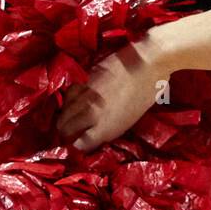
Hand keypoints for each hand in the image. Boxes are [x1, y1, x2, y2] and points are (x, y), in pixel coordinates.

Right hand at [57, 34, 167, 151]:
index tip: (77, 143)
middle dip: (65, 133)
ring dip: (63, 118)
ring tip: (66, 120)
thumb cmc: (146, 93)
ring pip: (63, 112)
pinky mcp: (82, 81)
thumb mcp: (130, 120)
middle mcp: (91, 115)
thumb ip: (109, 130)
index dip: (77, 145)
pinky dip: (67, 101)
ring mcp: (84, 97)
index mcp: (106, 128)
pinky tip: (71, 101)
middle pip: (66, 129)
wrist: (145, 64)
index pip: (80, 144)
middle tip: (68, 133)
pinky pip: (68, 96)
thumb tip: (95, 134)